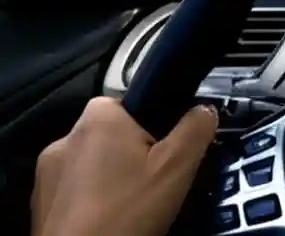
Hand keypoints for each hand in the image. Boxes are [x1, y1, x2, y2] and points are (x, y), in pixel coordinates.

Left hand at [30, 97, 217, 235]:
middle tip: (154, 183)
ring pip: (92, 165)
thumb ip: (195, 130)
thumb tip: (204, 110)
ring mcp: (47, 172)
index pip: (130, 102)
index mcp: (99, 119)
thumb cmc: (127, 210)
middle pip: (112, 136)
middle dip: (133, 155)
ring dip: (110, 179)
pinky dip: (91, 201)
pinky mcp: (39, 202)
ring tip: (131, 207)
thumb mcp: (177, 168)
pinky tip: (108, 221)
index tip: (166, 153)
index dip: (154, 124)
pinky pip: (74, 191)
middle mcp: (66, 138)